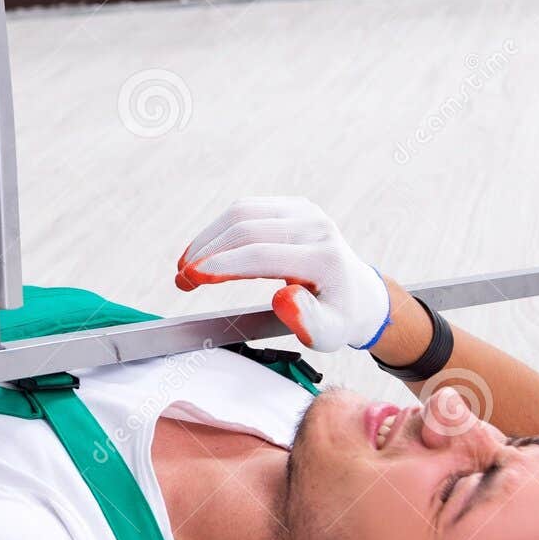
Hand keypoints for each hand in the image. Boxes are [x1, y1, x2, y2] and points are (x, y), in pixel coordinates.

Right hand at [175, 196, 390, 352]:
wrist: (357, 293)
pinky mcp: (292, 206)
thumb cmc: (338, 316)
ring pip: (241, 212)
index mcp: (324, 257)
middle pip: (246, 229)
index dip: (220, 266)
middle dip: (206, 253)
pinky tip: (203, 250)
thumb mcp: (329, 333)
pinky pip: (246, 209)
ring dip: (207, 238)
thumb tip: (284, 298)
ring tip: (186, 266)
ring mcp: (304, 211)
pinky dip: (219, 229)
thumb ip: (308, 322)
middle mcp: (316, 226)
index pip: (261, 255)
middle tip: (181, 279)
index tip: (189, 279)